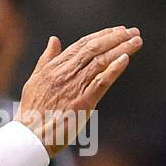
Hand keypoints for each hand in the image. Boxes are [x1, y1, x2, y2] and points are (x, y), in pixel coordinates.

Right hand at [16, 27, 142, 155]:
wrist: (30, 135)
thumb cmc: (32, 111)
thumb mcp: (35, 79)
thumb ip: (46, 59)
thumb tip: (54, 39)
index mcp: (55, 66)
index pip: (82, 44)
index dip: (102, 35)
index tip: (117, 30)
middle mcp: (66, 73)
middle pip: (94, 48)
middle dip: (116, 38)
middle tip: (133, 32)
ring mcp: (75, 86)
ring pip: (101, 61)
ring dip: (121, 49)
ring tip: (136, 42)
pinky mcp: (83, 102)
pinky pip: (101, 82)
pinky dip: (114, 69)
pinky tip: (125, 59)